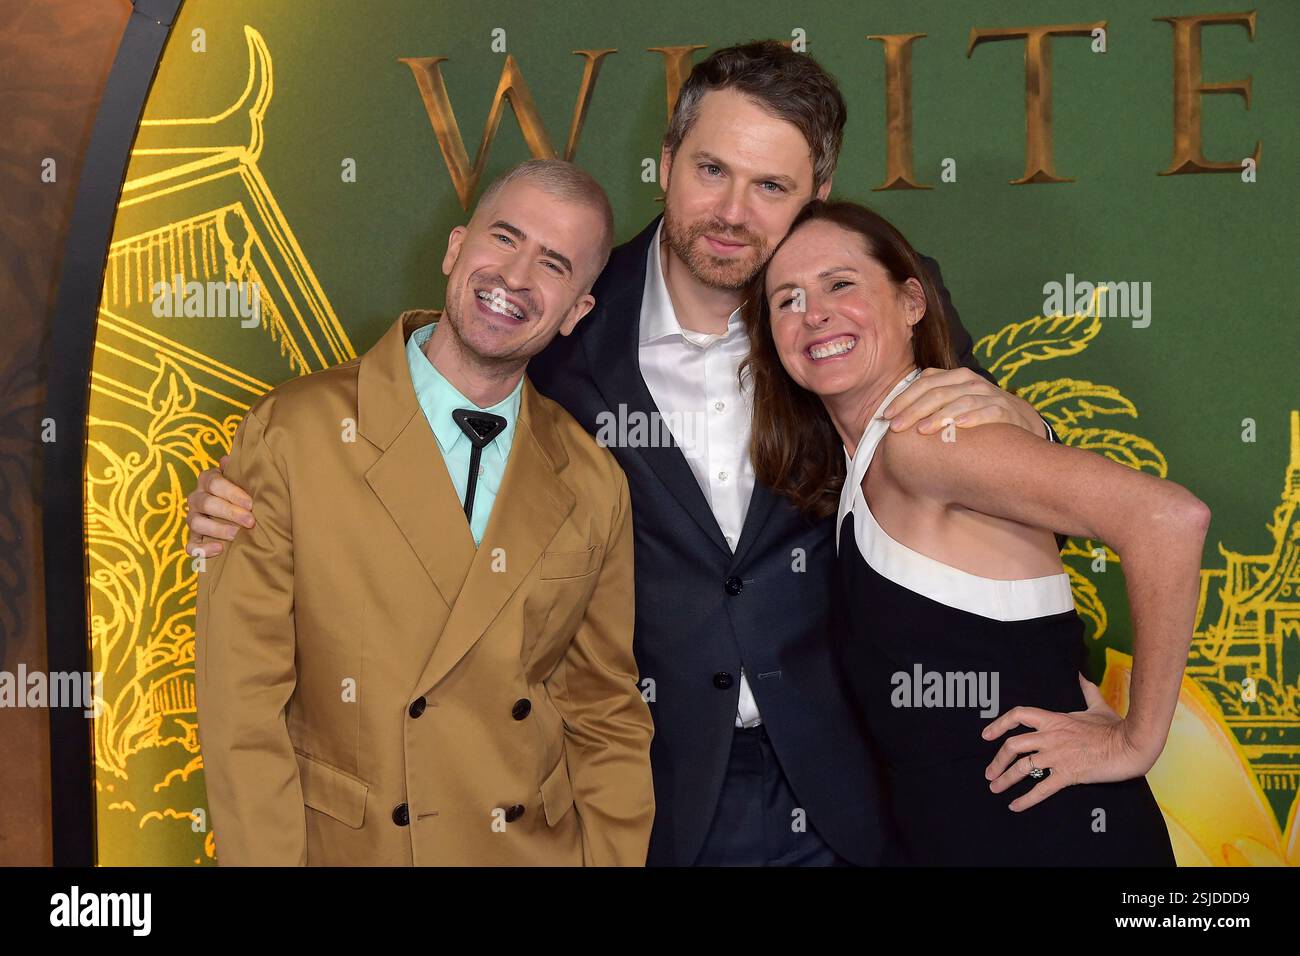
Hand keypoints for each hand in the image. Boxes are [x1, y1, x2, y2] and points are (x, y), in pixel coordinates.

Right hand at [185, 455, 254, 557]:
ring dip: (216, 529)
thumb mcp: (242, 479)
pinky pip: (191, 546)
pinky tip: (219, 550)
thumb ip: (239, 470)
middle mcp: (197, 498)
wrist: (239, 511)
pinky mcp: (194, 538)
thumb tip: (229, 459)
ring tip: (235, 535)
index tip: (250, 503)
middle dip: (229, 512)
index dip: (232, 493)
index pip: (214, 483)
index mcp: (208, 480)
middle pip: (206, 503)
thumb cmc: (243, 492)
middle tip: (250, 521)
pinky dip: (202, 549)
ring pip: (196, 523)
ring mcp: (193, 518)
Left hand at [882, 367, 1047, 437]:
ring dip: (939, 416)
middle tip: (896, 427)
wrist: (1019, 418)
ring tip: (921, 430)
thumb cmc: (977, 411)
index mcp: (955, 377)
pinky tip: (958, 426)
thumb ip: (930, 399)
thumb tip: (894, 411)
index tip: (886, 416)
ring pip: (960, 401)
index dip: (903, 398)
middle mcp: (971, 382)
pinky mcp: (1005, 410)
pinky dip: (973, 418)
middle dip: (913, 410)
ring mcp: (989, 395)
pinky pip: (988, 412)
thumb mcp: (953, 399)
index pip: (924, 383)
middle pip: (938, 393)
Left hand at [980, 674, 1157, 811]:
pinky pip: (1042, 788)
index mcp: (1054, 719)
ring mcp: (1058, 756)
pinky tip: (1015, 806)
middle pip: (1013, 745)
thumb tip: (1081, 675)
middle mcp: (1050, 737)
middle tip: (989, 772)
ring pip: (1023, 767)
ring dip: (1005, 779)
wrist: (1131, 744)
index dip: (999, 724)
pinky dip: (1026, 799)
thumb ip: (1086, 691)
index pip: (1018, 715)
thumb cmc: (1115, 727)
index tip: (986, 735)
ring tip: (995, 788)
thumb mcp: (1097, 705)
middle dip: (997, 760)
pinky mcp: (1069, 774)